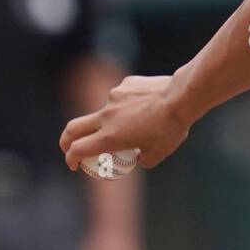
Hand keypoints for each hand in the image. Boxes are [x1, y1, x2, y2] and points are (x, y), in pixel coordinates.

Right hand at [60, 74, 190, 172]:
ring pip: (106, 112)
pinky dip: (130, 105)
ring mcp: (114, 97)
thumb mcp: (158, 154)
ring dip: (115, 120)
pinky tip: (149, 105)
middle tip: (70, 147)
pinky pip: (122, 98)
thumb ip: (142, 160)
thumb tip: (137, 159)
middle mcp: (107, 116)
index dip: (71, 159)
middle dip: (67, 140)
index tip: (74, 164)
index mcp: (110, 136)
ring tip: (143, 122)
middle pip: (74, 128)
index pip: (78, 149)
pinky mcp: (125, 85)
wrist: (182, 97)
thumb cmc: (171, 128)